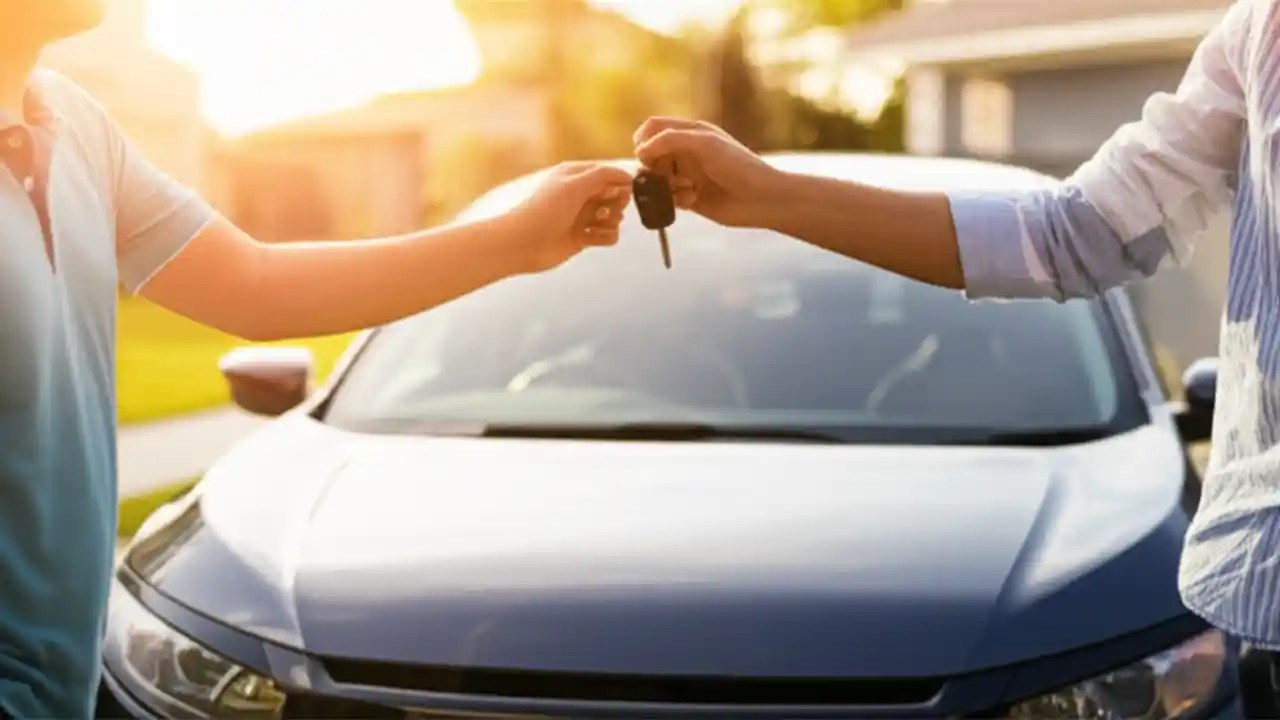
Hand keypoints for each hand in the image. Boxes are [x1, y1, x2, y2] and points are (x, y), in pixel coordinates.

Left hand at [510, 162, 632, 272]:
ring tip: (592, 225)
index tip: (619, 192)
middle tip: (601, 210)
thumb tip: (628, 176)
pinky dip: (604, 237)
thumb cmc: (544, 210)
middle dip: (616, 203)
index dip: (620, 182)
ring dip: (610, 221)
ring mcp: (582, 216)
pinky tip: (589, 239)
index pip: (609, 173)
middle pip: (616, 195)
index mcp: (576, 175)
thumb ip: (604, 176)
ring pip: (615, 216)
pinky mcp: (583, 237)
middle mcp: (580, 194)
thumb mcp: (575, 184)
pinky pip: (608, 235)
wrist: (522, 243)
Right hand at [633, 117, 782, 227]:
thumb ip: (669, 140)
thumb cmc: (738, 166)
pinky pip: (668, 198)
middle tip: (667, 176)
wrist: (761, 199)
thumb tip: (639, 151)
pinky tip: (694, 200)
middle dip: (654, 168)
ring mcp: (687, 175)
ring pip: (656, 180)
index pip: (652, 128)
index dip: (643, 140)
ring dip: (666, 186)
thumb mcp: (703, 143)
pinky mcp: (689, 198)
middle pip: (650, 156)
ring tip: (687, 189)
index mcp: (690, 132)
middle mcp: (686, 152)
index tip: (646, 155)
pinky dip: (676, 200)